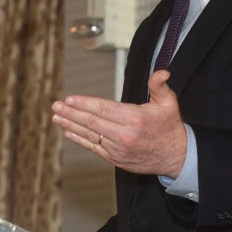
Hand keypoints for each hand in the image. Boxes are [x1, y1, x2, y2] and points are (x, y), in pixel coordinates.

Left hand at [51, 69, 187, 176]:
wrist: (176, 157)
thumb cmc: (170, 127)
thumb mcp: (169, 102)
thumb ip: (159, 85)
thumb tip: (162, 72)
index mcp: (134, 119)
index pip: (103, 109)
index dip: (84, 104)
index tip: (69, 98)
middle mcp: (124, 135)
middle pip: (92, 122)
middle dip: (71, 113)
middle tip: (55, 105)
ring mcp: (118, 149)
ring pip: (89, 135)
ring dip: (70, 125)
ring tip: (56, 117)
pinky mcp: (115, 159)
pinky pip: (93, 148)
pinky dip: (79, 139)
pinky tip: (68, 132)